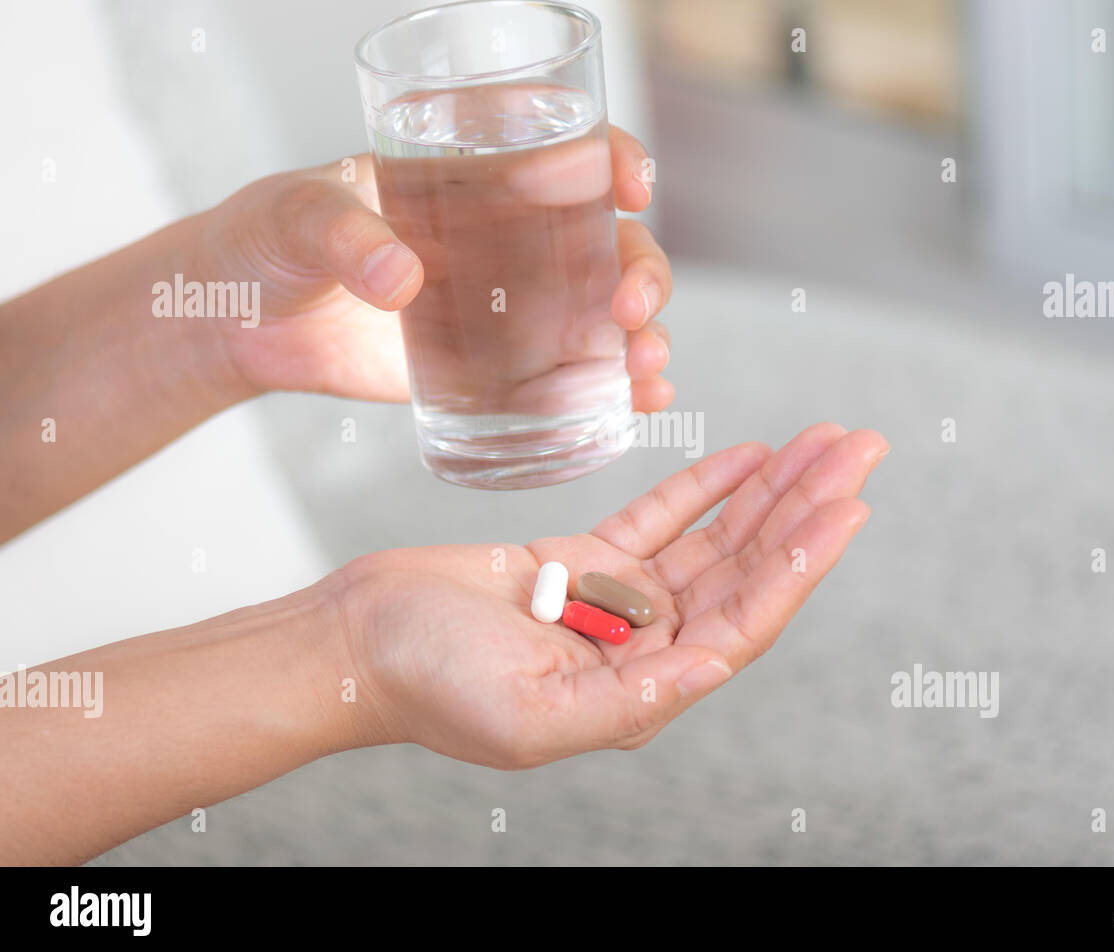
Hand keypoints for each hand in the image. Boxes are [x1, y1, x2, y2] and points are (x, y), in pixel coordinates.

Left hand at [192, 127, 673, 410]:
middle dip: (640, 272)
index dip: (613, 161)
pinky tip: (638, 407)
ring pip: (602, 314)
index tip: (629, 188)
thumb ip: (343, 234)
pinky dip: (612, 391)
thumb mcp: (297, 215)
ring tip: (644, 373)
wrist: (238, 322)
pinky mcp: (490, 370)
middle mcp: (505, 239)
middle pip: (606, 242)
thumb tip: (401, 277)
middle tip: (627, 309)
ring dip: (642, 339)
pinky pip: (566, 375)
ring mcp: (505, 308)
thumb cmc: (266, 239)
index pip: (564, 152)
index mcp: (471, 177)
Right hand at [334, 424, 888, 768]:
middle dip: (806, 510)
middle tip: (860, 450)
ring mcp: (617, 602)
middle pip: (745, 571)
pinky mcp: (585, 562)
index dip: (799, 564)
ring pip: (714, 540)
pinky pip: (661, 520)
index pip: (743, 621)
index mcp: (642, 692)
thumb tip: (713, 667)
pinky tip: (753, 456)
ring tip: (826, 441)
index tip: (847, 507)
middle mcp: (644, 648)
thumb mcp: (530, 714)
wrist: (356, 641)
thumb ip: (628, 702)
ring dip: (772, 491)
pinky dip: (706, 487)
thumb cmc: (426, 685)